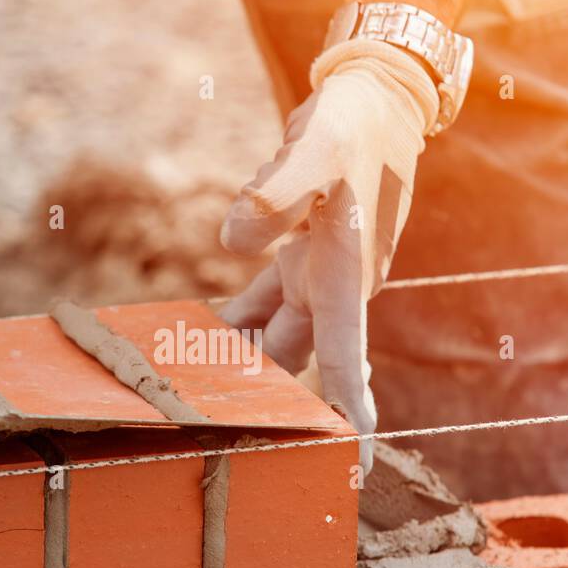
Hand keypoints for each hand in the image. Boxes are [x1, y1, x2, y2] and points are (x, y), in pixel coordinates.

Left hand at [219, 39, 438, 470]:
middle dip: (268, 401)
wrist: (374, 98)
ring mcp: (315, 275)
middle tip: (223, 438)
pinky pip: (261, 303)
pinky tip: (201, 334)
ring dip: (239, 363)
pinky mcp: (297, 256)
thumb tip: (230, 241)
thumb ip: (274, 194)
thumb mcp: (316, 148)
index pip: (347, 364)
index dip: (351, 420)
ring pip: (273, 337)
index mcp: (345, 278)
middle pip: (297, 362)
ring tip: (193, 394)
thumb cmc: (354, 124)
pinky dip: (234, 321)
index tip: (354, 470)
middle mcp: (333, 289)